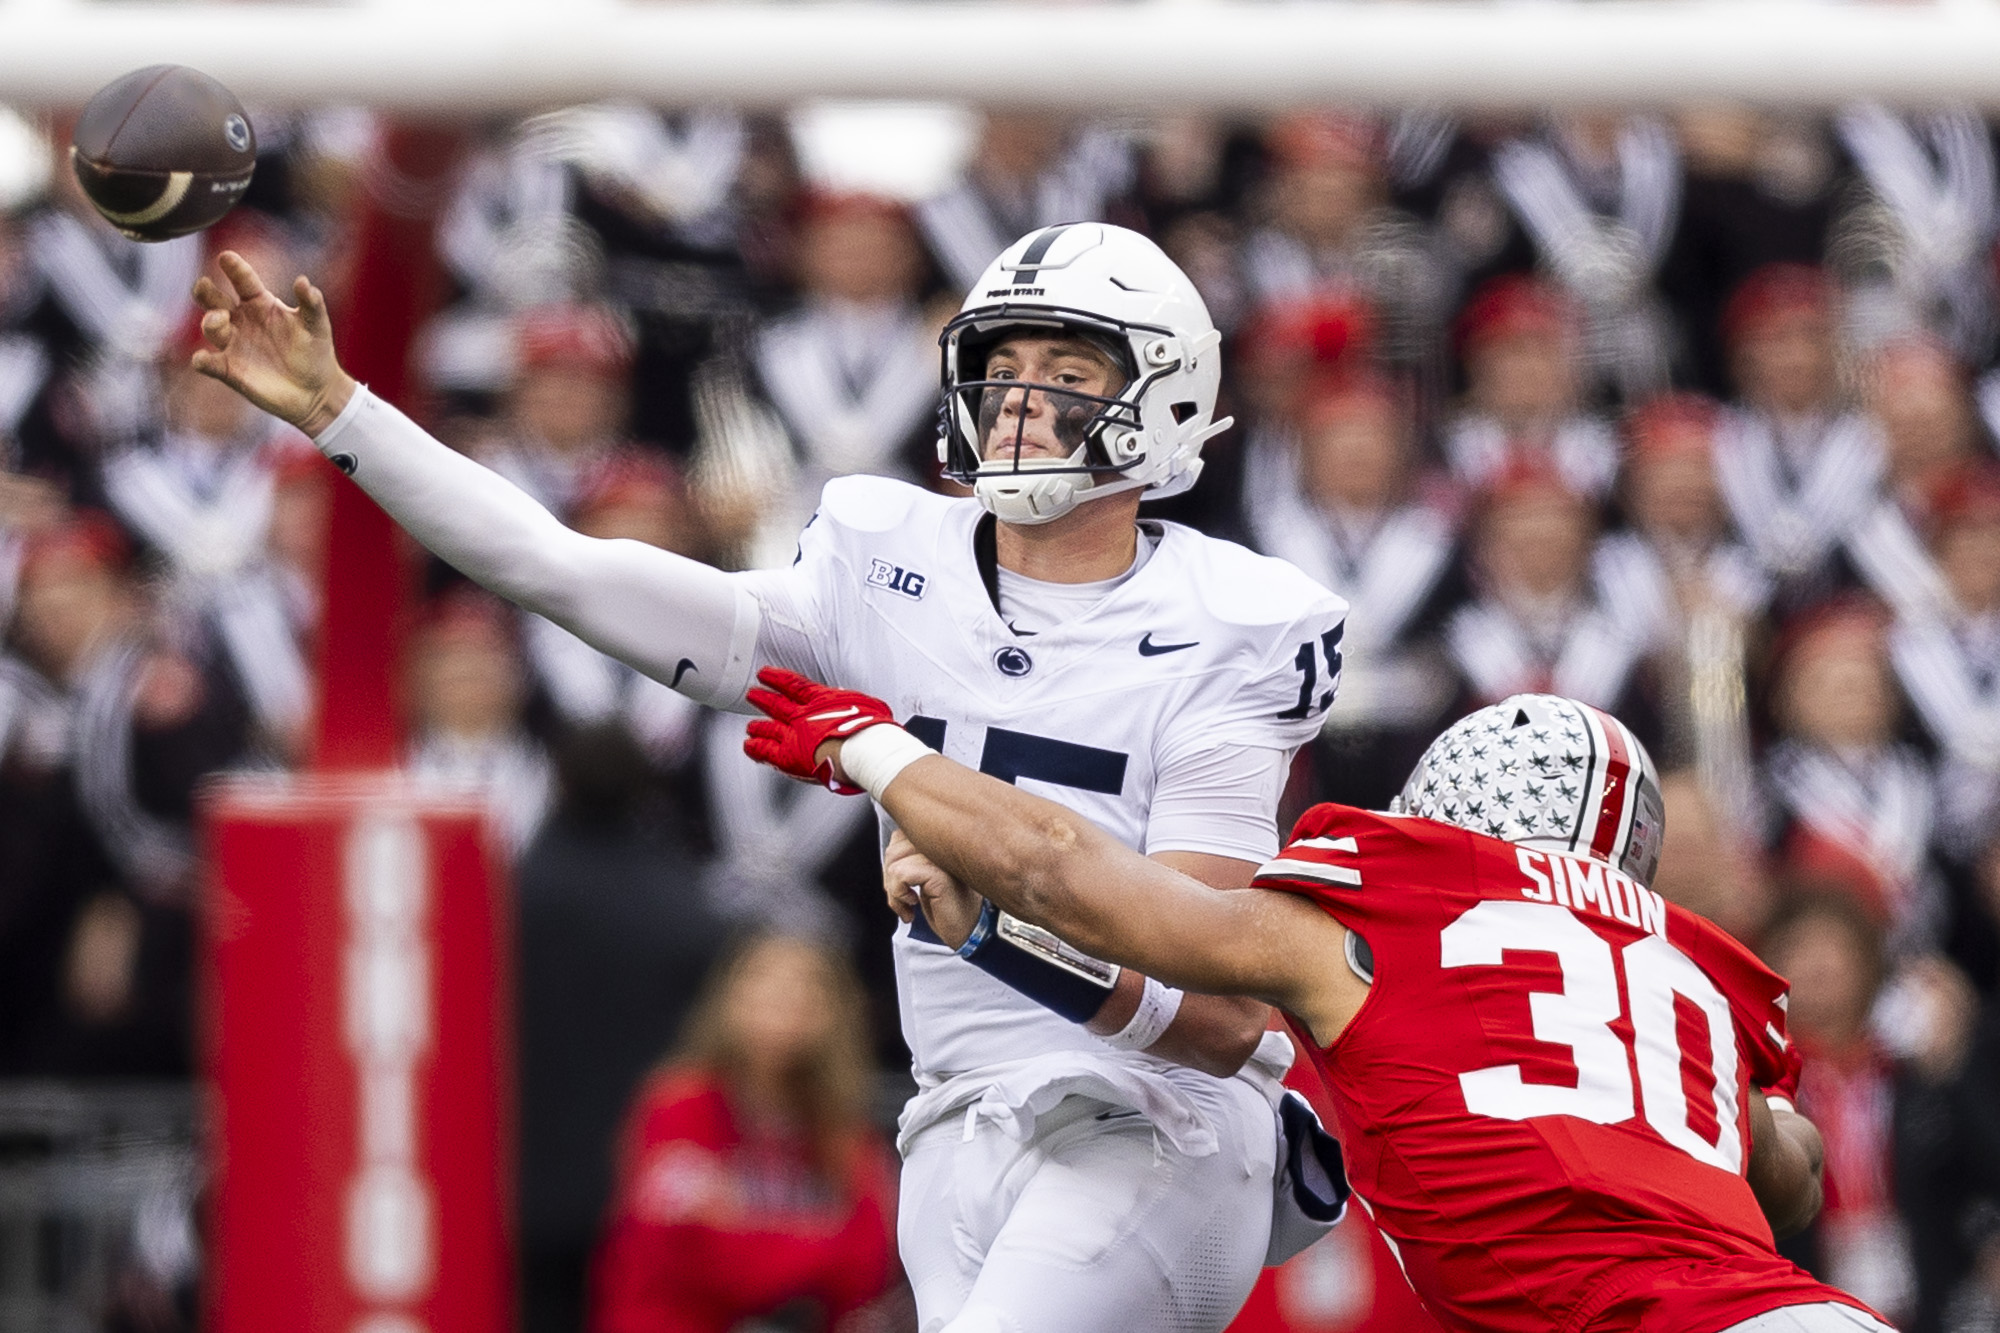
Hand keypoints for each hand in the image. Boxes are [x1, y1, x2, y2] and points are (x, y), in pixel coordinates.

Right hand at [191, 251, 354, 436]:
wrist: (316, 392)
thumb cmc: (316, 353)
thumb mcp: (317, 325)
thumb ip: (311, 303)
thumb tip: (303, 281)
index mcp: (260, 303)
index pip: (243, 280)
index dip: (234, 268)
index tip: (226, 257)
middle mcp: (242, 320)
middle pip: (213, 299)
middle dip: (205, 290)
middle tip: (204, 285)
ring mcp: (234, 344)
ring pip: (210, 326)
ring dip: (210, 322)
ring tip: (221, 320)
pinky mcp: (229, 370)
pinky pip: (208, 363)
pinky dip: (202, 360)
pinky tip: (202, 359)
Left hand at [743, 666, 897, 793]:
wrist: (863, 750)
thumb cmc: (871, 731)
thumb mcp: (866, 705)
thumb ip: (851, 702)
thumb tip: (851, 700)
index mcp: (821, 700)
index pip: (793, 685)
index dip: (777, 678)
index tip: (766, 674)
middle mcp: (804, 716)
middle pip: (777, 705)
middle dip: (763, 699)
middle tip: (753, 694)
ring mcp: (794, 736)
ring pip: (769, 728)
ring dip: (758, 726)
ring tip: (751, 726)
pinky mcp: (789, 756)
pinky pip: (766, 751)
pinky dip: (756, 748)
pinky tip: (749, 747)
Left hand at [884, 830, 982, 947]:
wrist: (968, 931)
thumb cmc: (947, 906)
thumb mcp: (925, 874)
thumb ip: (912, 855)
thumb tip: (890, 850)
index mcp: (943, 840)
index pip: (902, 833)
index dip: (894, 860)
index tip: (903, 884)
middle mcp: (946, 843)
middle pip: (895, 846)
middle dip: (890, 877)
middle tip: (903, 898)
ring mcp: (944, 857)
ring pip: (895, 860)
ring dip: (894, 890)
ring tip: (909, 904)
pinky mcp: (940, 875)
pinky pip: (900, 874)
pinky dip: (899, 894)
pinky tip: (914, 904)